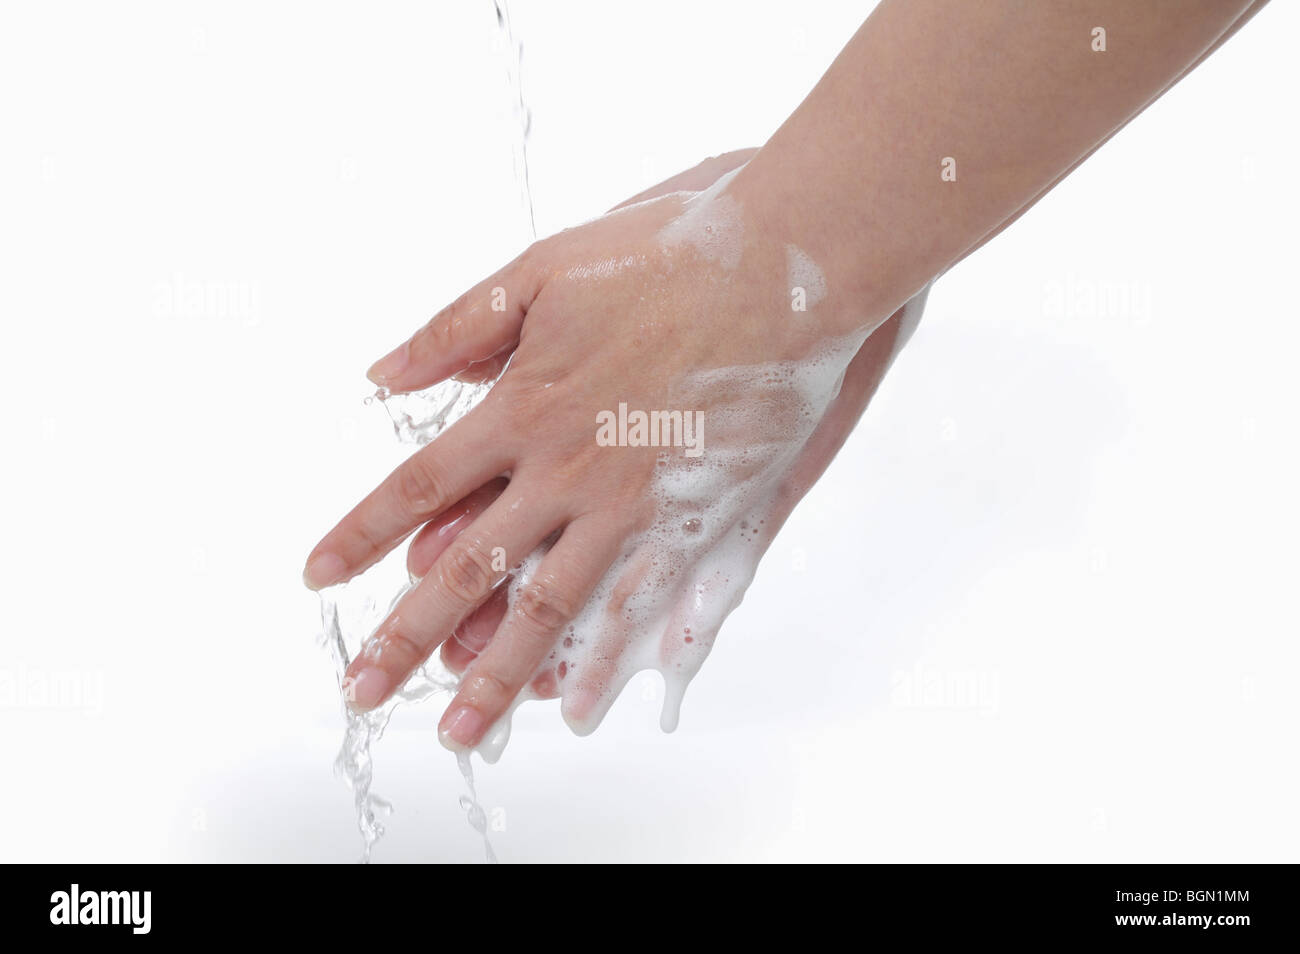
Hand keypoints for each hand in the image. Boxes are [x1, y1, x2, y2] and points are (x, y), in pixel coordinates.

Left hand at [305, 163, 924, 755]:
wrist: (783, 273)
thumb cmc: (664, 260)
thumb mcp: (542, 270)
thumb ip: (458, 328)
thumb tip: (383, 375)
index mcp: (521, 407)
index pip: (419, 487)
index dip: (360, 534)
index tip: (316, 578)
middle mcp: (565, 471)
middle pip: (469, 571)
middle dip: (407, 637)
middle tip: (363, 692)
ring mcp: (631, 507)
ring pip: (548, 610)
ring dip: (495, 674)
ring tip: (457, 728)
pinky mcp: (695, 524)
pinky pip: (638, 611)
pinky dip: (601, 664)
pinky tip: (572, 707)